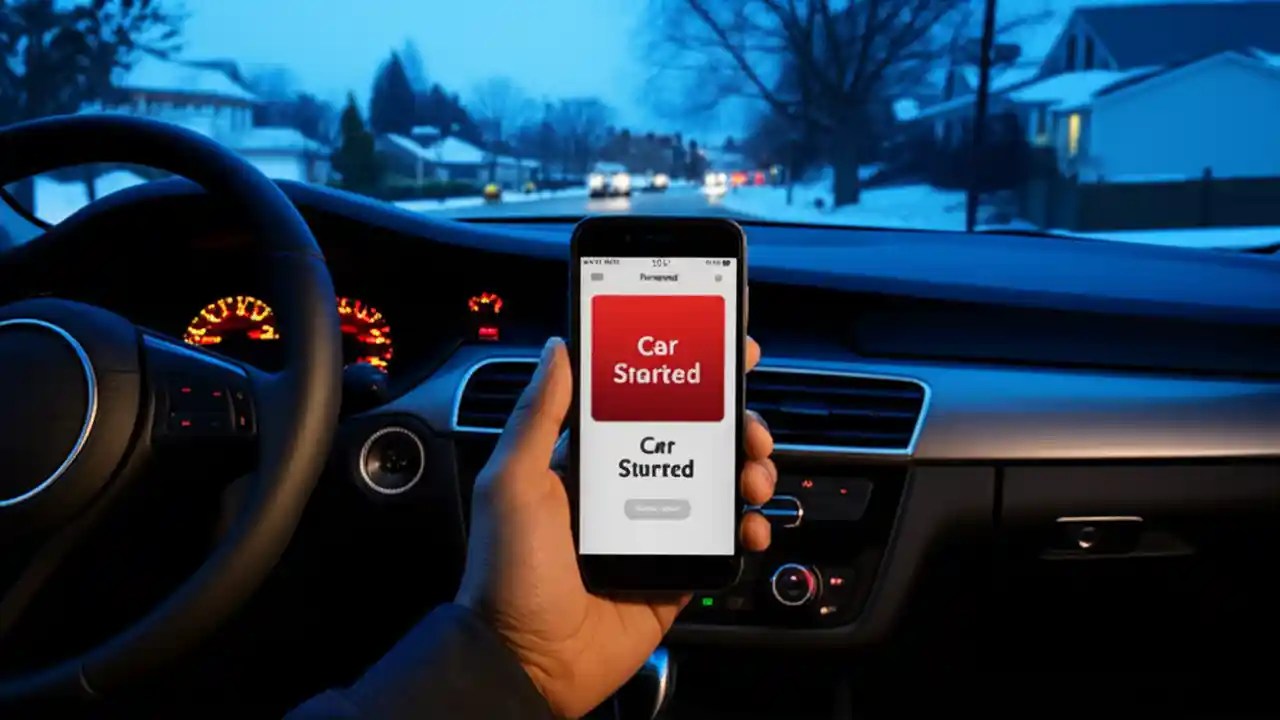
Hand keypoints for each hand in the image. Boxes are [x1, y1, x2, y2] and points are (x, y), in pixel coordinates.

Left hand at [456, 336, 774, 717]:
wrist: (528, 660)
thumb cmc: (508, 571)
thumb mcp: (513, 481)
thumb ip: (539, 415)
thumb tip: (559, 348)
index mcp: (589, 463)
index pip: (644, 404)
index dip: (683, 378)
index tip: (719, 352)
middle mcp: (627, 490)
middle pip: (696, 440)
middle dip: (733, 423)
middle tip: (749, 423)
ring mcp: (656, 531)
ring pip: (719, 485)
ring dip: (748, 470)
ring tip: (753, 474)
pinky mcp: (677, 572)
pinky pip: (724, 542)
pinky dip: (748, 529)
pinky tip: (749, 525)